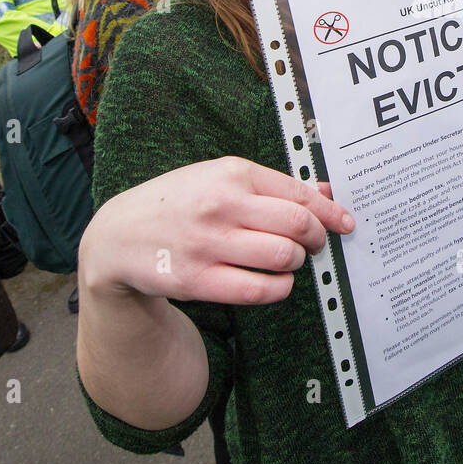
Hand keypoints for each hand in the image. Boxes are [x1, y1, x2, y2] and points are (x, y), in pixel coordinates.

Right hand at [78, 157, 354, 307]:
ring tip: (287, 261)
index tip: (345, 223)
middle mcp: (221, 205)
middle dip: (315, 239)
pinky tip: (274, 282)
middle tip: (313, 245)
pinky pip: (259, 289)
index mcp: (231, 173)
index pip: (298, 194)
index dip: (330, 212)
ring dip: (295, 264)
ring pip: (283, 257)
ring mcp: (208, 243)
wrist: (117, 237)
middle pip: (297, 225)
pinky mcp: (197, 280)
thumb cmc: (178, 203)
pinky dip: (278, 288)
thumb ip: (273, 186)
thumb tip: (324, 191)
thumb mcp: (220, 179)